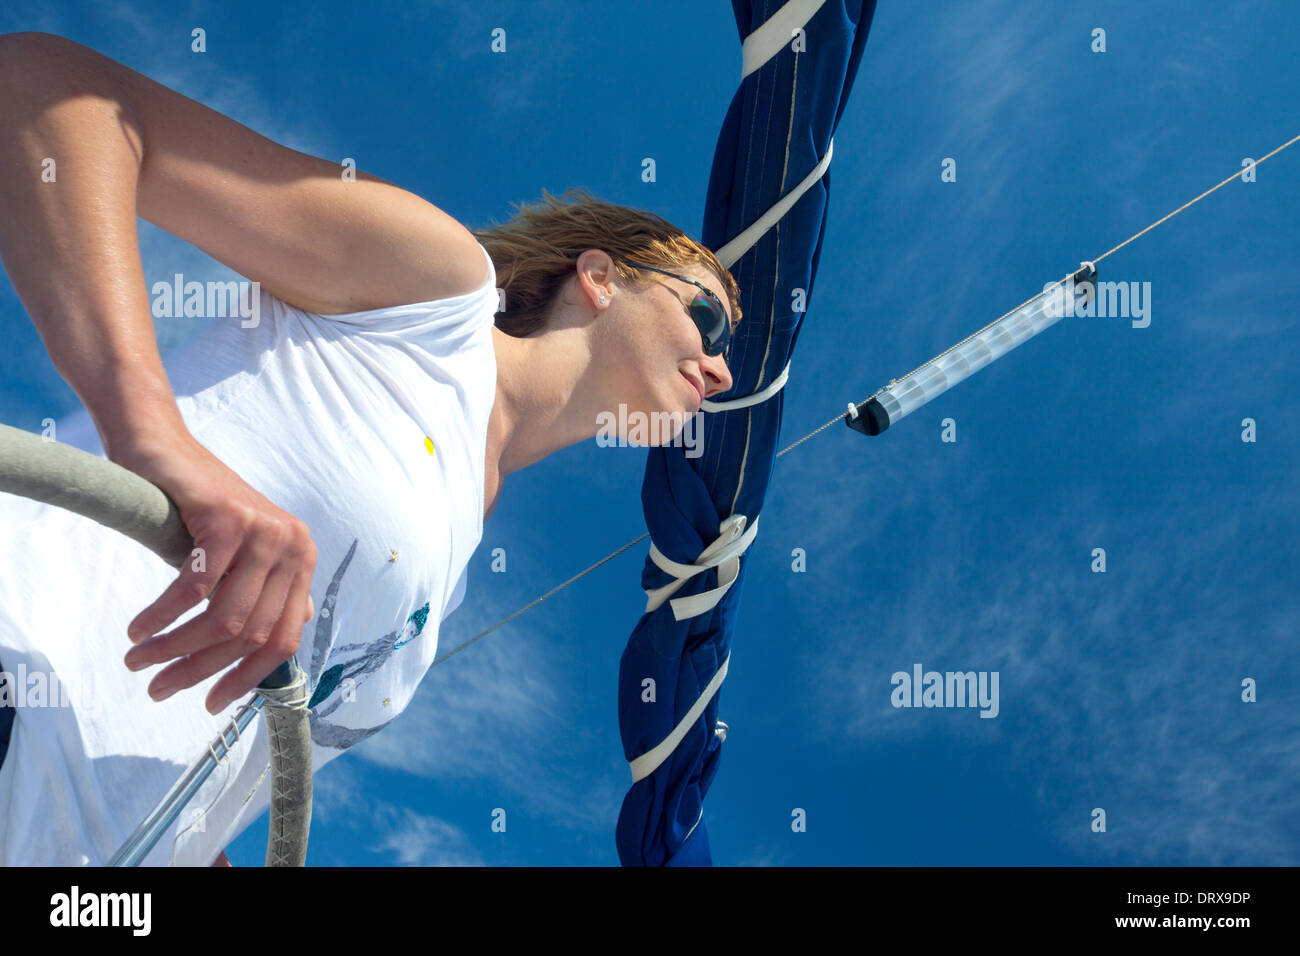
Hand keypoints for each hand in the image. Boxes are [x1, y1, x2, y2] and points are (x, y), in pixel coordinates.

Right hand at [116, 435, 316, 714]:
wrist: (161, 450)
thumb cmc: (196, 510)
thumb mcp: (239, 558)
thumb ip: (263, 595)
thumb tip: (278, 643)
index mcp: (300, 562)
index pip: (284, 639)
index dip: (247, 678)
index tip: (210, 704)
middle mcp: (293, 547)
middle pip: (250, 634)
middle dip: (199, 669)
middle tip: (158, 688)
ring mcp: (267, 531)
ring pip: (223, 618)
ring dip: (174, 648)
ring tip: (139, 661)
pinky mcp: (231, 518)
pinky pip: (195, 588)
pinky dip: (162, 616)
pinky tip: (139, 629)